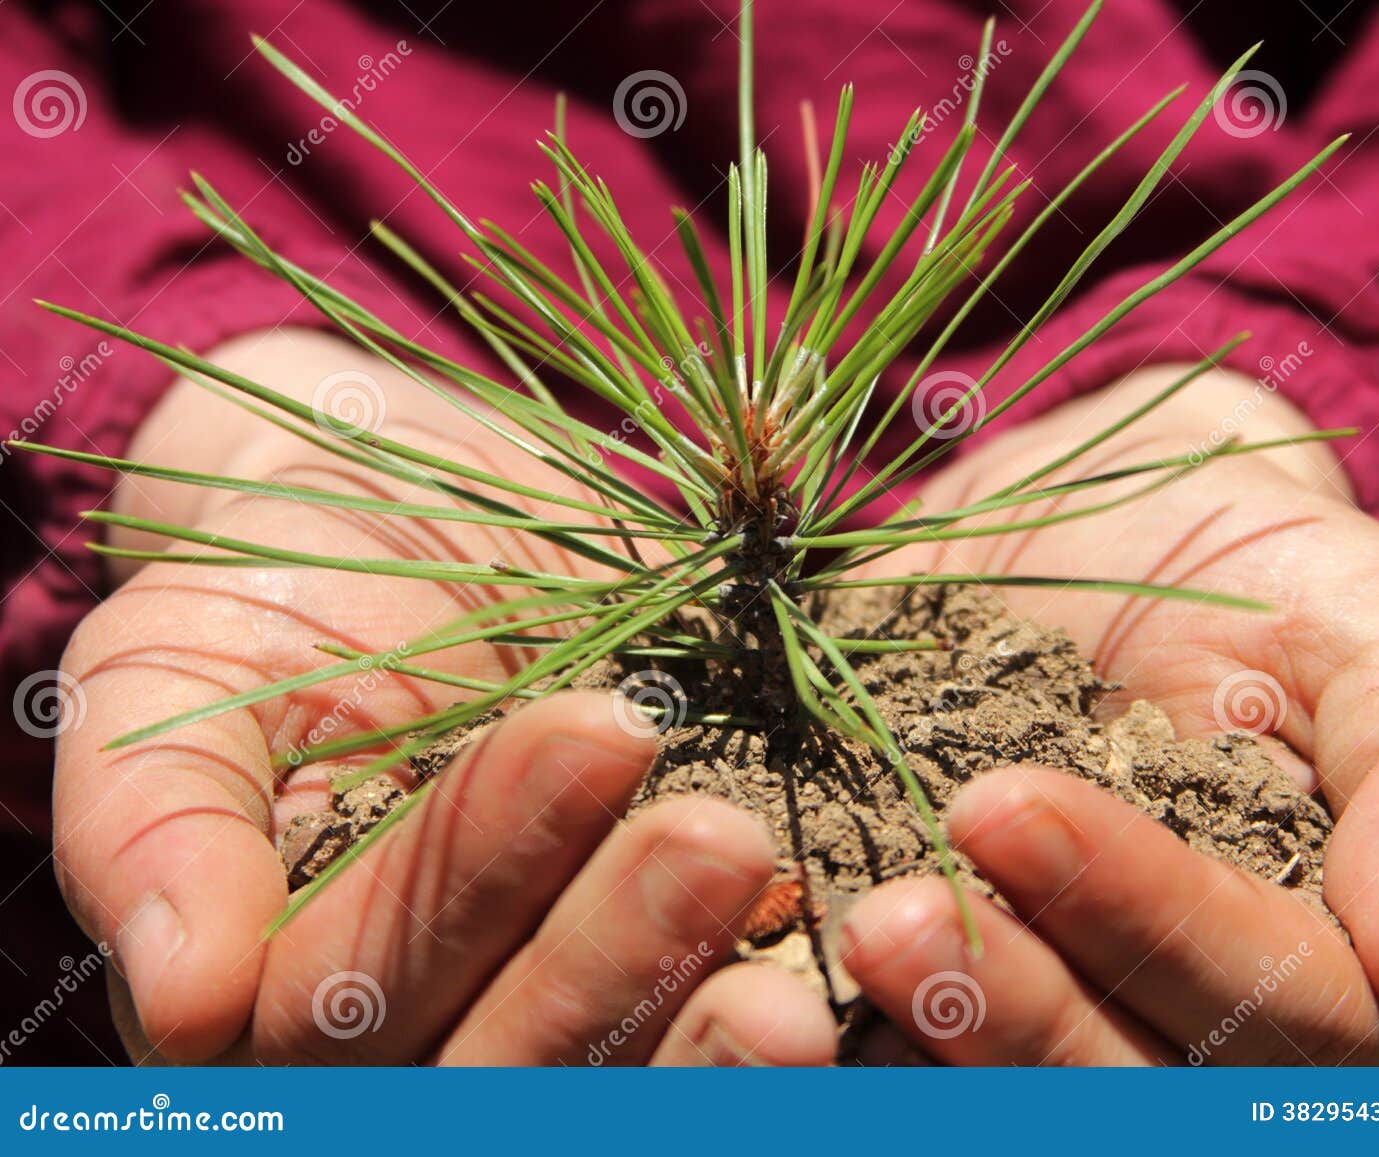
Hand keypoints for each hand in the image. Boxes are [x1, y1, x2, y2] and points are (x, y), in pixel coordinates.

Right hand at [55, 328, 835, 1065]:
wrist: (411, 526)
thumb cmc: (276, 591)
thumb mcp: (174, 678)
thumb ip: (160, 831)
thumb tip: (178, 1002)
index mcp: (300, 1004)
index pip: (367, 990)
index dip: (477, 875)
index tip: (594, 734)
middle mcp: (443, 1040)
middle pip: (519, 1064)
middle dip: (619, 957)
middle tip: (724, 845)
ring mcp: (571, 1007)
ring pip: (638, 1071)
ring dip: (725, 1013)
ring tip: (829, 931)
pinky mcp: (687, 968)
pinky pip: (740, 1011)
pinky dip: (822, 993)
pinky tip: (899, 945)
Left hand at [839, 365, 1378, 1063]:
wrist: (1096, 530)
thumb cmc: (1263, 573)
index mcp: (1326, 972)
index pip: (1262, 997)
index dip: (1141, 916)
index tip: (1012, 807)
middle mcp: (1190, 1025)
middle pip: (1119, 1081)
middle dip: (1008, 1008)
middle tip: (889, 917)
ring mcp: (1057, 1003)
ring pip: (997, 1086)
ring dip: (911, 1037)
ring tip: (828, 936)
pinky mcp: (940, 975)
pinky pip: (889, 1042)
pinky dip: (824, 1028)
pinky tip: (755, 970)